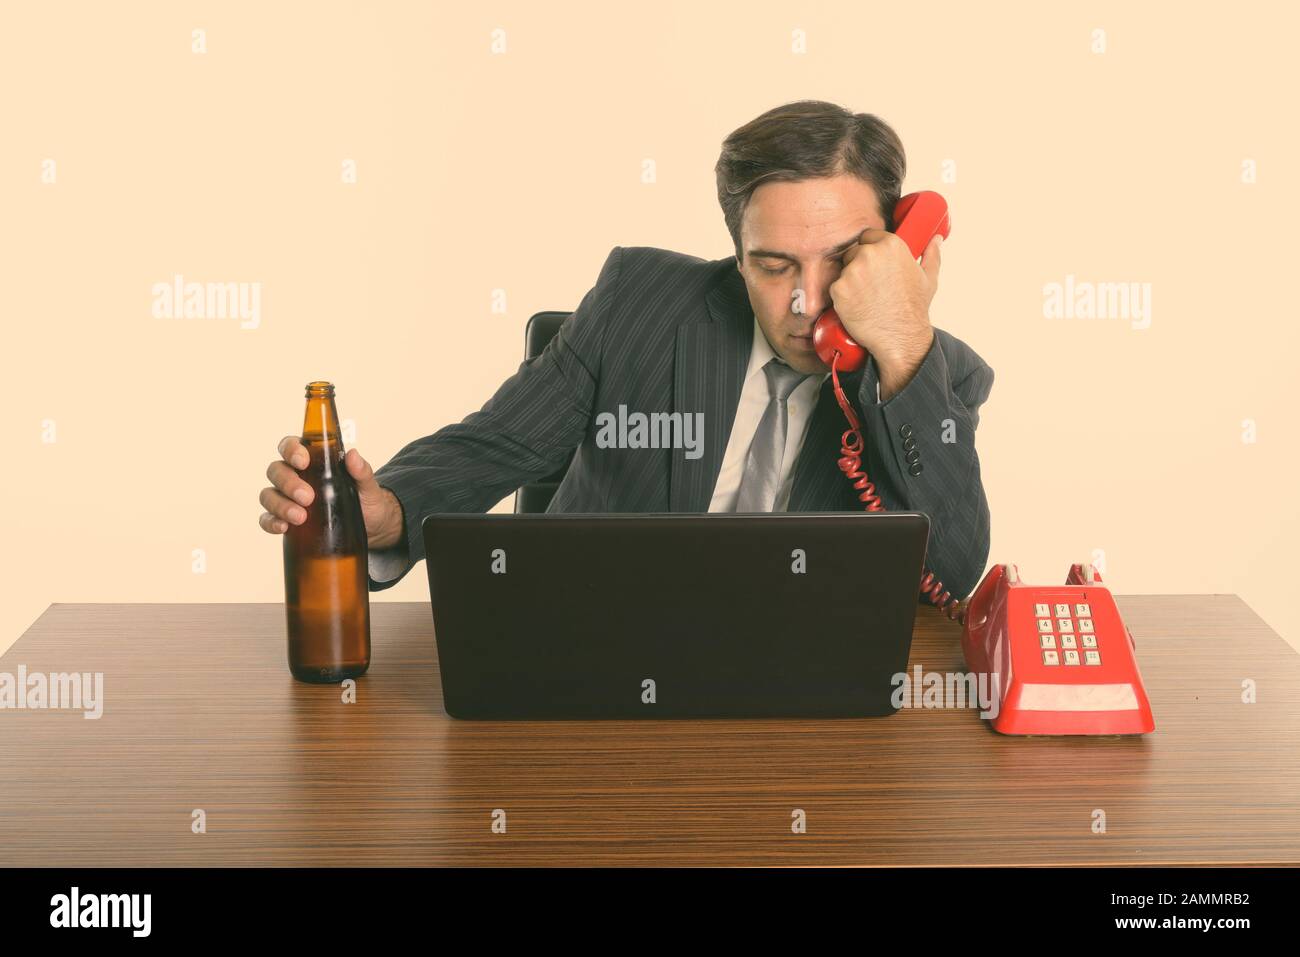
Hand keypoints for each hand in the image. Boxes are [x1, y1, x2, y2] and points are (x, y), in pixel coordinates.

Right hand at [258, 436, 404, 548]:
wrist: (371, 527)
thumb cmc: (365, 499)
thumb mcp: (367, 486)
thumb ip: (361, 471)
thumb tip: (352, 455)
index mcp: (311, 460)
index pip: (290, 446)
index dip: (291, 450)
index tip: (302, 461)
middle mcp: (294, 476)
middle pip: (276, 471)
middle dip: (288, 483)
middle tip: (308, 497)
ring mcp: (287, 498)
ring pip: (269, 495)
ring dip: (280, 505)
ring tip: (300, 517)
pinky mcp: (286, 520)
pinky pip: (268, 519)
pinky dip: (271, 523)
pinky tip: (283, 528)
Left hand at [828, 230, 941, 396]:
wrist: (900, 336)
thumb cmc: (914, 309)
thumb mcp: (929, 278)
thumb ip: (931, 254)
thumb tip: (936, 240)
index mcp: (891, 245)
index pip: (868, 236)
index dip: (870, 250)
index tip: (874, 265)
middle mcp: (870, 254)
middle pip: (854, 252)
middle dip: (859, 265)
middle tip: (871, 286)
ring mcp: (852, 271)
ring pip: (844, 270)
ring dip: (850, 281)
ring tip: (866, 298)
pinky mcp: (839, 289)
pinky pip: (836, 287)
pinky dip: (842, 297)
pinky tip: (857, 306)